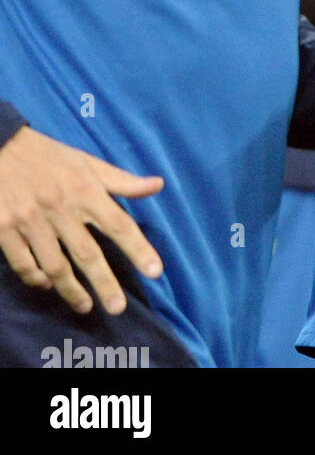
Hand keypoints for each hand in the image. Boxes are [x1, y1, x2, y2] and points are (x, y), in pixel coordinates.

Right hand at [0, 127, 163, 314]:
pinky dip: (37, 279)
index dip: (139, 248)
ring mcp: (31, 221)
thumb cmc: (50, 157)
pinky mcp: (4, 229)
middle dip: (104, 283)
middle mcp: (60, 207)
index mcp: (85, 189)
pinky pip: (24, 264)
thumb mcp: (88, 162)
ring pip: (54, 266)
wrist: (1, 147)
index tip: (155, 271)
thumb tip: (158, 185)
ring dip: (71, 290)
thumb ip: (122, 181)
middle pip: (87, 253)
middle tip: (117, 308)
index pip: (118, 224)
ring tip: (85, 305)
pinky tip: (48, 285)